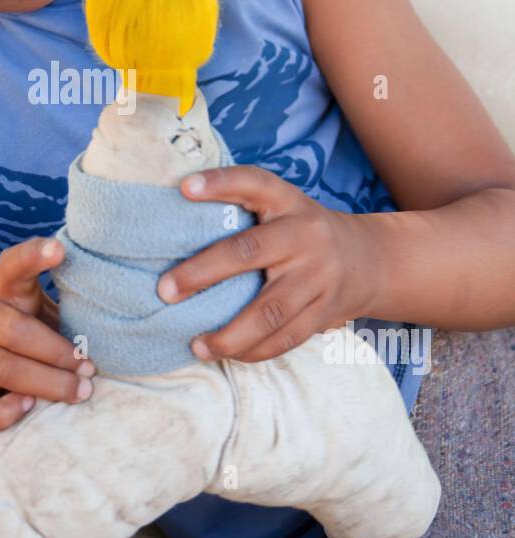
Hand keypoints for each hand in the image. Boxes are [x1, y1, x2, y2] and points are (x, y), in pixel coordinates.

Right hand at [0, 236, 95, 431]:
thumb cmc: (31, 340)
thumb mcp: (46, 315)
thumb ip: (73, 310)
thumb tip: (136, 311)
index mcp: (9, 295)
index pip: (13, 267)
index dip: (33, 256)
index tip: (59, 249)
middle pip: (15, 330)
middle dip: (58, 352)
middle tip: (92, 369)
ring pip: (5, 369)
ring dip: (47, 382)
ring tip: (81, 391)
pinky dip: (5, 411)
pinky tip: (29, 407)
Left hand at [155, 165, 375, 363]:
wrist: (370, 259)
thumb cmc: (302, 231)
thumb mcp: (283, 207)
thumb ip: (243, 210)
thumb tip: (174, 226)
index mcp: (287, 202)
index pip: (252, 183)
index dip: (219, 184)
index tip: (184, 188)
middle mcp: (304, 235)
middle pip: (248, 252)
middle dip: (202, 273)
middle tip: (165, 291)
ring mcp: (317, 276)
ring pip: (269, 310)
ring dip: (229, 334)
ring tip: (195, 344)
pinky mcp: (324, 311)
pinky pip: (286, 338)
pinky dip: (254, 351)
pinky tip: (227, 354)